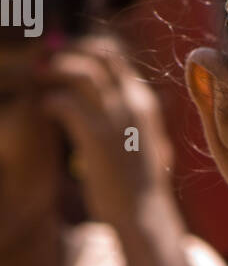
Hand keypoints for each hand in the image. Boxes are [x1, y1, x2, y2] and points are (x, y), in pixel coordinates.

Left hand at [36, 35, 174, 229]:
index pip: (118, 58)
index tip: (68, 56)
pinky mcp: (97, 137)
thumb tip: (134, 108)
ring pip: (84, 71)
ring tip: (40, 75)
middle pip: (103, 54)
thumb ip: (140, 121)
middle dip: (73, 50)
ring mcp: (117, 119)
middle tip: (49, 60)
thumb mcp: (150, 144)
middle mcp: (134, 103)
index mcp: (145, 103)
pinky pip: (67, 103)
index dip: (89, 51)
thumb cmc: (141, 185)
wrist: (144, 215)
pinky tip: (45, 108)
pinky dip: (51, 100)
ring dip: (57, 68)